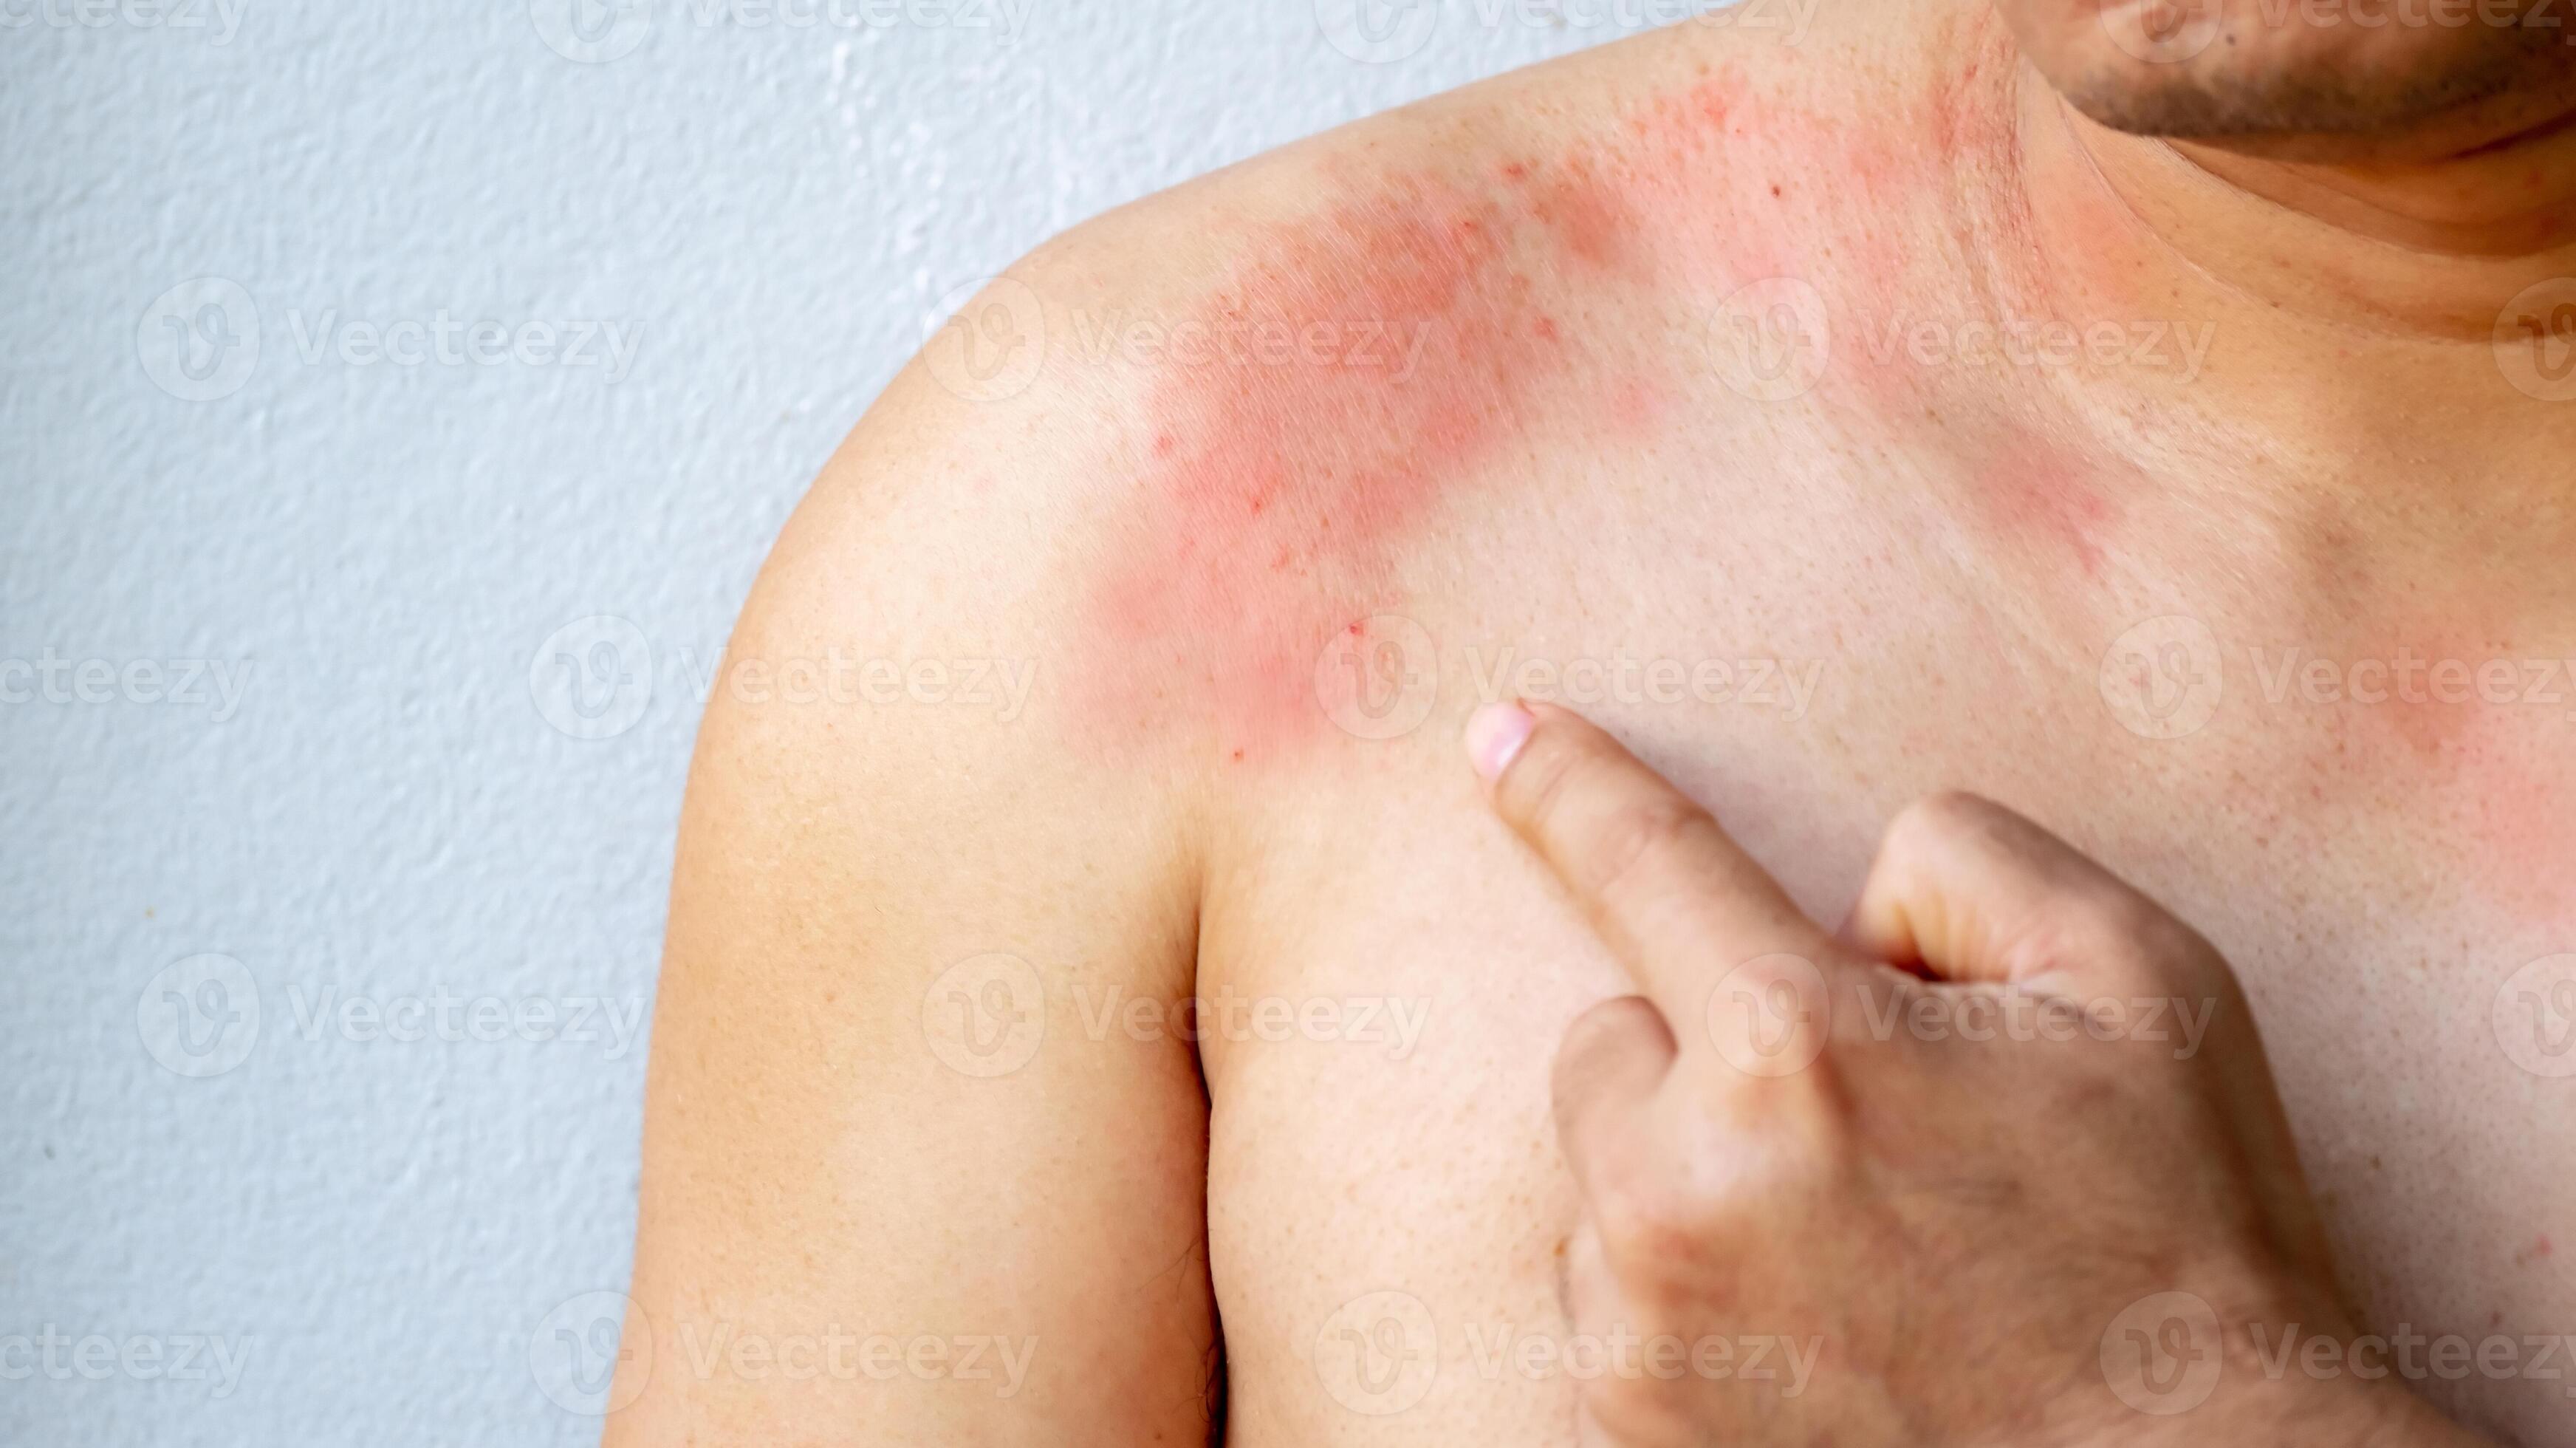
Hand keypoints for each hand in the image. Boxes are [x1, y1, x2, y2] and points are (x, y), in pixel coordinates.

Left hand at [1464, 702, 2482, 1446]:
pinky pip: (1618, 1296)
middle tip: (1866, 1129)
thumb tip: (1845, 902)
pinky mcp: (1636, 1425)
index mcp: (1799, 1051)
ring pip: (1606, 1179)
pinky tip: (1824, 1327)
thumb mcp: (2142, 982)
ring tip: (1861, 1250)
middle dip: (1708, 1053)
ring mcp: (1645, 1327)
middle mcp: (1682, 1191)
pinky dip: (1691, 1290)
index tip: (1501, 733)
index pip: (1641, 860)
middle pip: (1609, 1041)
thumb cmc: (2181, 1232)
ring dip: (1693, 1178)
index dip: (1566, 783)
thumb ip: (1967, 868)